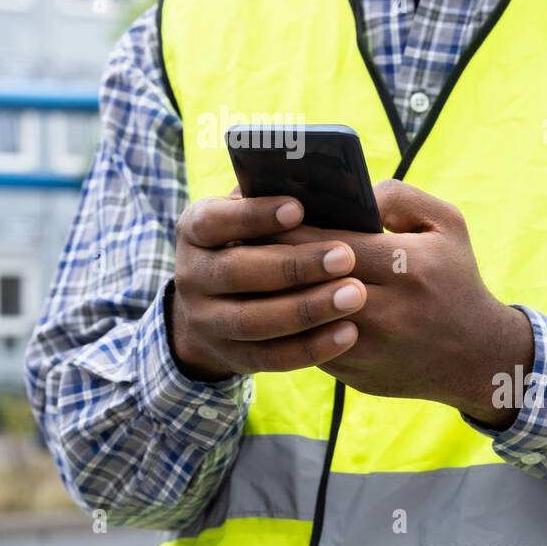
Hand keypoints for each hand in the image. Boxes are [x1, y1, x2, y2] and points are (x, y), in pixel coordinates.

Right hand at [168, 192, 367, 381]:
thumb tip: (323, 188)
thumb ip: (271, 200)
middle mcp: (192, 275)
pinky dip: (311, 347)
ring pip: (254, 320)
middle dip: (294, 266)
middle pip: (238, 272)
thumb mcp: (246, 217)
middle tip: (345, 257)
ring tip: (355, 295)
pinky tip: (349, 333)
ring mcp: (205, 321)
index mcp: (195, 230)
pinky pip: (270, 357)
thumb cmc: (248, 243)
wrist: (210, 306)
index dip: (255, 216)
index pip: (215, 221)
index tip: (299, 208)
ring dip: (308, 309)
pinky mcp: (230, 356)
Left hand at [271, 179, 534, 427]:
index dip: (288, 228)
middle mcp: (386, 309)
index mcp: (406, 265)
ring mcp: (367, 348)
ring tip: (247, 272)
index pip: (329, 242)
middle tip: (240, 240)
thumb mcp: (447, 225)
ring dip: (271, 295)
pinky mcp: (354, 375)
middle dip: (270, 259)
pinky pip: (307, 345)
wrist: (478, 357)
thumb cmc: (456, 279)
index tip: (260, 213)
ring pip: (300, 318)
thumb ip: (399, 197)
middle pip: (307, 280)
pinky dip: (288, 324)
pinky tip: (271, 304)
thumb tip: (351, 192)